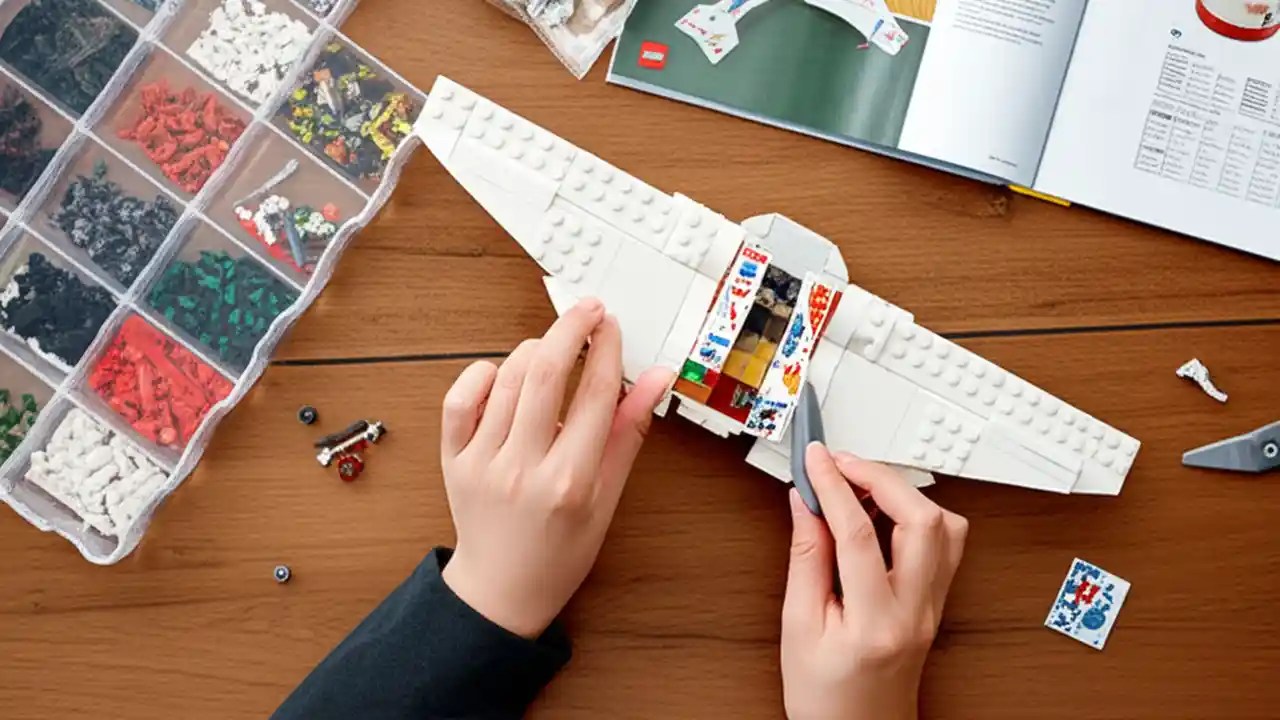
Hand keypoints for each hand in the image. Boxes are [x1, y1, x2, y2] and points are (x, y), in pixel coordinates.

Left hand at [439, 298, 671, 638]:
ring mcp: (483, 463)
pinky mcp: (453, 460)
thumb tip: (655, 379)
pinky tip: (502, 374)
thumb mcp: (608, 496)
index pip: (596, 394)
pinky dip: (481, 374)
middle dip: (570, 328)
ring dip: (534, 348)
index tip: (612, 327)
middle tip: (587, 311)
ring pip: (507, 378)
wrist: (503, 589)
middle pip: (547, 373)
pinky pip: (460, 399)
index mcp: (571, 482)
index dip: (607, 349)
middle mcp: (524, 469)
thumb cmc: (560, 549)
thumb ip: (629, 432)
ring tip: (552, 348)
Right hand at [781, 444, 967, 719]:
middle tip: (840, 463)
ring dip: (905, 492)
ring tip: (861, 484)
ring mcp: (933, 608)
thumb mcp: (797, 627)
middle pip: (921, 520)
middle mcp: (915, 612)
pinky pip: (946, 545)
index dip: (834, 485)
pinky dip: (919, 514)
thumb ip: (805, 559)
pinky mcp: (937, 605)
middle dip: (879, 476)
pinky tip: (886, 512)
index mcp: (875, 623)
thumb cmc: (825, 699)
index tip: (816, 459)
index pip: (859, 534)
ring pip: (946, 528)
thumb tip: (805, 504)